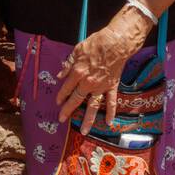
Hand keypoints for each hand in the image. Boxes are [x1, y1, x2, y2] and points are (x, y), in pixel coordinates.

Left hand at [55, 10, 149, 132]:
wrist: (116, 43)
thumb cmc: (96, 43)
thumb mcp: (77, 50)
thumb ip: (68, 64)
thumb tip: (59, 75)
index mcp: (78, 72)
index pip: (67, 87)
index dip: (61, 95)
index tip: (58, 102)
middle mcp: (88, 83)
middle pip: (76, 99)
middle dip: (68, 110)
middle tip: (62, 119)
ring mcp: (101, 86)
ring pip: (93, 106)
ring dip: (88, 119)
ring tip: (84, 131)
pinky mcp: (112, 87)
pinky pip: (111, 102)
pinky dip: (111, 112)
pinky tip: (109, 122)